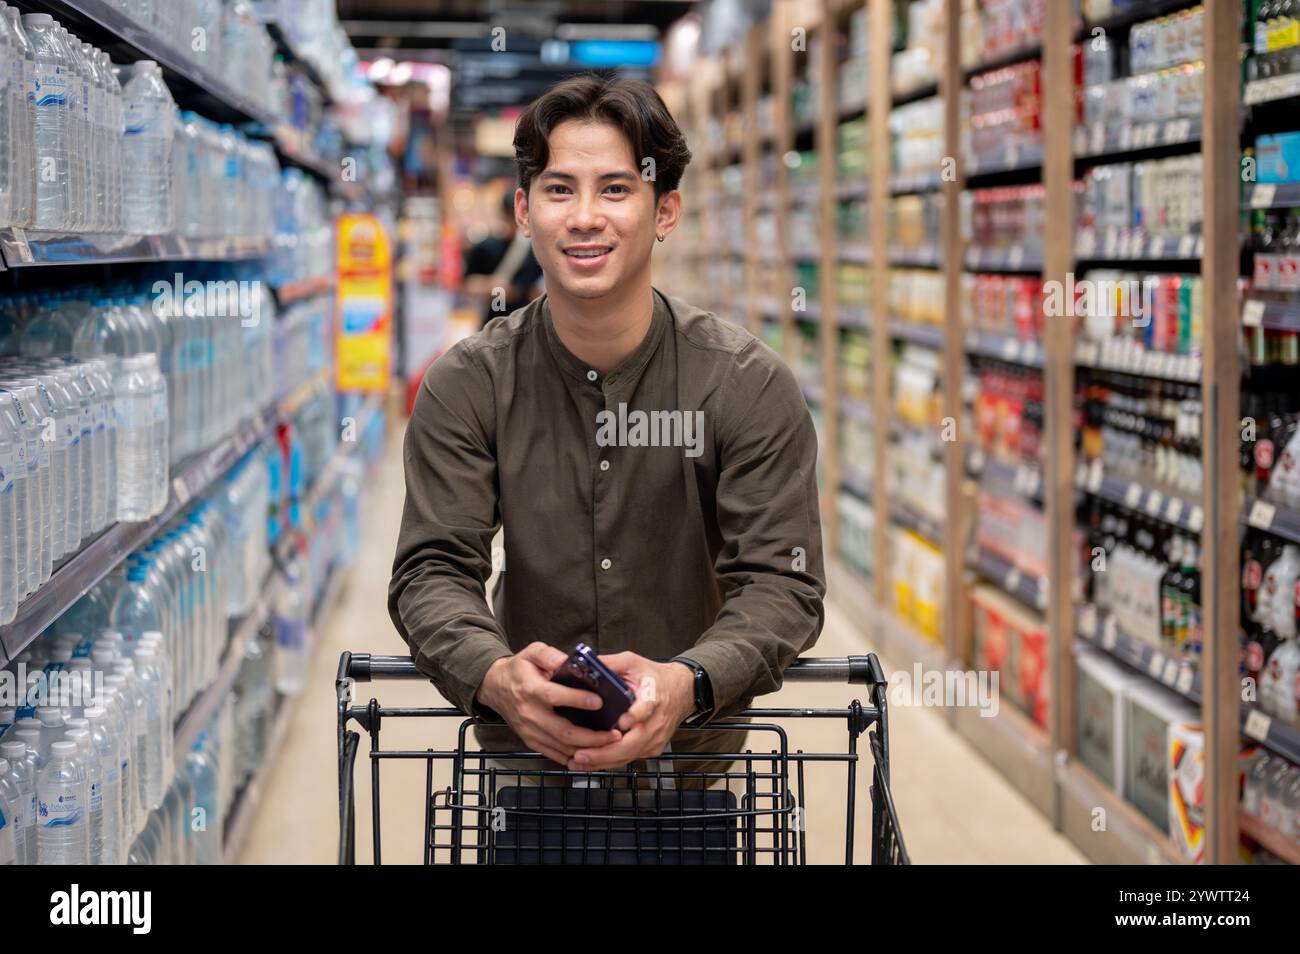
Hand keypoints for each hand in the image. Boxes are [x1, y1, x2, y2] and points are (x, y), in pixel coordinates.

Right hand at [475, 642, 621, 765]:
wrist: (495, 688)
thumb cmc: (518, 670)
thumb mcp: (532, 653)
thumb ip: (549, 655)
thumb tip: (567, 661)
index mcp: (531, 689)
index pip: (555, 696)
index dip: (577, 699)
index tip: (599, 701)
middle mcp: (531, 713)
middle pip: (563, 731)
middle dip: (592, 736)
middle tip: (614, 734)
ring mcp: (530, 730)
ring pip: (561, 746)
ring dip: (587, 749)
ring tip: (609, 745)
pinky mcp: (531, 741)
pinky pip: (554, 754)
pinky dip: (573, 758)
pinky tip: (591, 756)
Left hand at [566, 653, 696, 771]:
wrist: (681, 691)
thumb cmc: (656, 678)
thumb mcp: (633, 662)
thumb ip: (611, 664)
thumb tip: (584, 664)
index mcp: (653, 696)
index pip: (646, 709)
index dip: (634, 716)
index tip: (622, 722)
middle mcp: (656, 722)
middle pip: (633, 743)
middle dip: (605, 752)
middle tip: (581, 754)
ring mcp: (655, 738)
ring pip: (629, 755)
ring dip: (603, 761)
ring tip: (579, 761)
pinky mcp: (652, 748)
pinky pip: (630, 758)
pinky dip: (610, 762)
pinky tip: (591, 763)